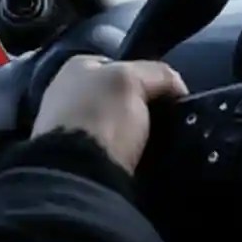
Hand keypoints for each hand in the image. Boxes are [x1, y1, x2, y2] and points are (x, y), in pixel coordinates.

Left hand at [32, 55, 188, 173]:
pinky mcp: (73, 159)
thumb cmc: (101, 115)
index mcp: (75, 68)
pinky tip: (139, 162)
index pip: (122, 66)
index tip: (169, 98)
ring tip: (158, 146)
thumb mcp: (132, 80)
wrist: (75, 175)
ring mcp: (65, 128)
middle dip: (139, 108)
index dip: (149, 79)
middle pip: (117, 96)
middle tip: (167, 124)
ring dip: (134, 134)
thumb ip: (157, 74)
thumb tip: (175, 88)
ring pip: (114, 125)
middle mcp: (65, 93)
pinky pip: (108, 150)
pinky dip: (123, 154)